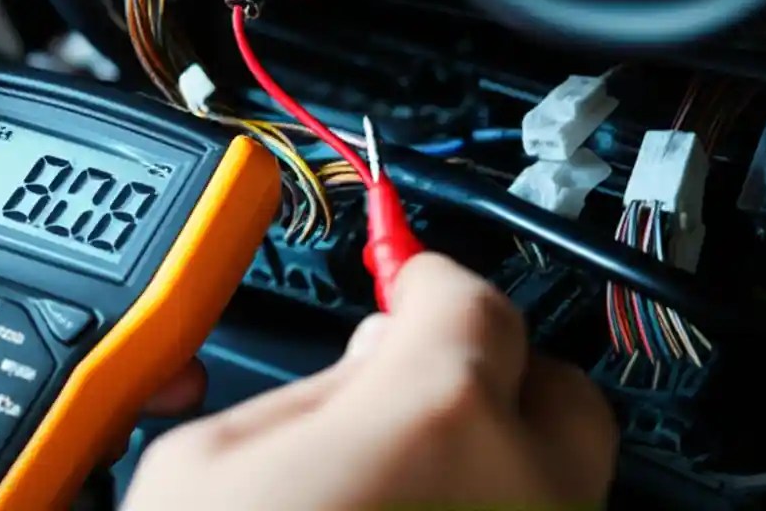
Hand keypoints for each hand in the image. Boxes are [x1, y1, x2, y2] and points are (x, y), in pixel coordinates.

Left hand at [0, 13, 201, 509]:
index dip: (97, 237)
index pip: (26, 238)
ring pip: (35, 400)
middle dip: (127, 332)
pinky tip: (77, 445)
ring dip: (100, 395)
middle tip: (171, 337)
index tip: (151, 233)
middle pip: (53, 327)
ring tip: (148, 388)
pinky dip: (37, 456)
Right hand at [125, 253, 617, 509]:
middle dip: (486, 364)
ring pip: (559, 473)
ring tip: (406, 474)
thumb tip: (362, 365)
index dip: (419, 276)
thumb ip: (306, 389)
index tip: (402, 281)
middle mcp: (523, 490)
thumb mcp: (206, 457)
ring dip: (495, 448)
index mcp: (435, 415)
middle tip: (414, 378)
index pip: (464, 294)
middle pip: (552, 381)